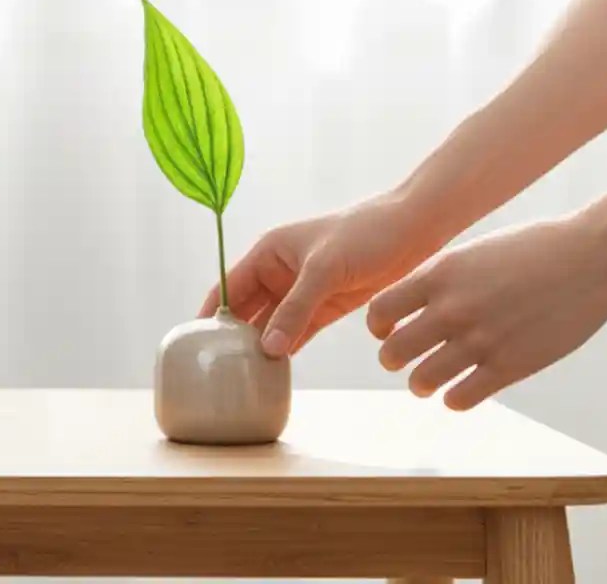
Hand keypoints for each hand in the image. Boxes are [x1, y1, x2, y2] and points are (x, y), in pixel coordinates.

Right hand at [199, 194, 440, 357]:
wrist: (413, 230)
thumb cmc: (365, 233)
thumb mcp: (324, 269)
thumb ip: (295, 309)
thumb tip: (268, 349)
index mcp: (269, 253)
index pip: (228, 286)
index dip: (211, 313)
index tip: (193, 343)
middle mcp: (280, 272)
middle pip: (247, 309)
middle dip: (233, 336)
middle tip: (217, 369)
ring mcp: (303, 291)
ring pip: (272, 324)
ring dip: (261, 346)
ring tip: (242, 376)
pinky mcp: (327, 306)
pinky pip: (298, 332)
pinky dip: (287, 349)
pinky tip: (276, 370)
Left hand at [367, 216, 606, 410]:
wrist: (592, 256)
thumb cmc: (533, 248)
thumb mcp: (473, 253)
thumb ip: (439, 280)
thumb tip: (409, 307)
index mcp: (440, 275)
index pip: (380, 312)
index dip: (379, 326)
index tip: (387, 331)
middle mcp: (453, 309)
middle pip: (393, 352)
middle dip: (393, 359)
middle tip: (401, 360)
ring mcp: (481, 340)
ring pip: (421, 381)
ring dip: (420, 384)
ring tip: (426, 381)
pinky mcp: (511, 366)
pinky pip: (460, 399)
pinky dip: (453, 399)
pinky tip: (459, 391)